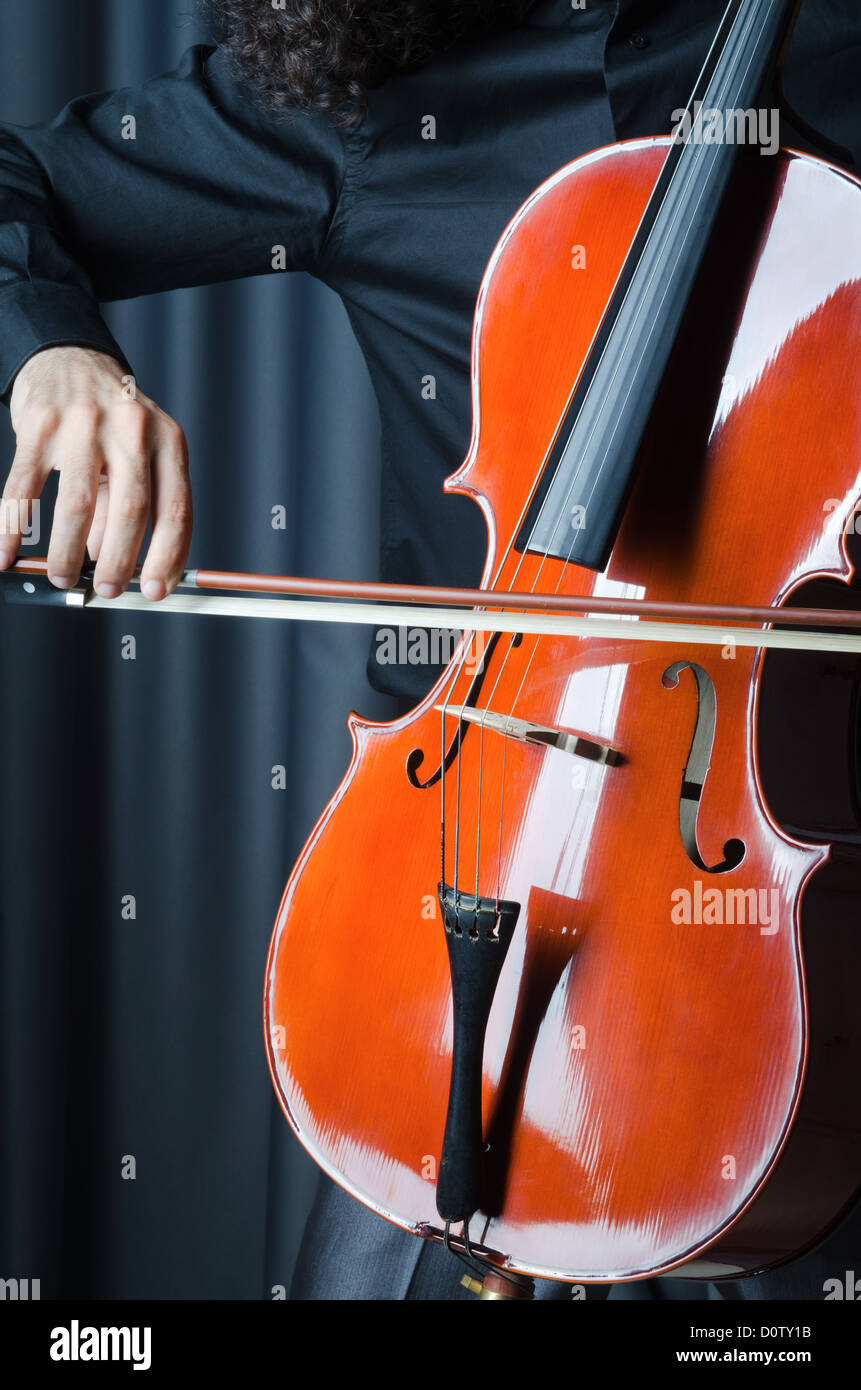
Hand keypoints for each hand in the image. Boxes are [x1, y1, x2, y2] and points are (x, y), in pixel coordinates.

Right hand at [3, 345, 191, 597]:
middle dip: (119, 562)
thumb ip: (129, 507)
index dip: (167, 558)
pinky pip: (24, 488)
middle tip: (107, 590)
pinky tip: (7, 554)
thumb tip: (113, 562)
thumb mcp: (137, 455)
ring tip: (61, 578)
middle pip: (132, 509)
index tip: (154, 591)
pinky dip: (13, 528)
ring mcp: (84, 424)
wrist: (69, 355)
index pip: (176, 510)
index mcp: (167, 441)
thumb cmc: (110, 418)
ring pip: (78, 504)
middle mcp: (132, 429)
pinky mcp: (39, 425)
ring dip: (67, 551)